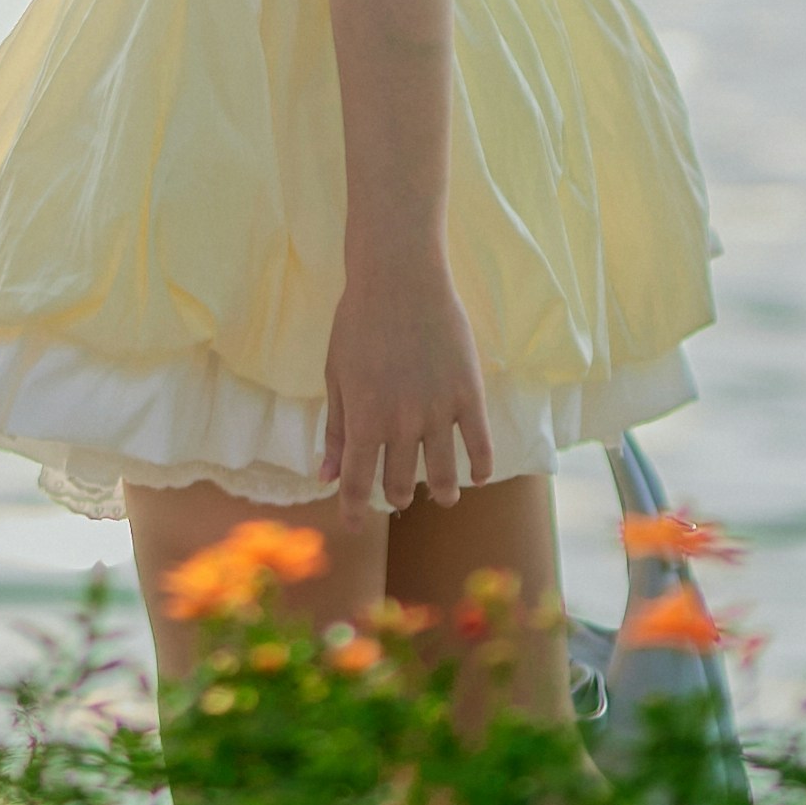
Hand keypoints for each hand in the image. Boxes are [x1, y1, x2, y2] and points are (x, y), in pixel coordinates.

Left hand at [322, 261, 494, 514]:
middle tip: (397, 494)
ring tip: (441, 497)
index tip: (351, 526)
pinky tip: (476, 476)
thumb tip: (326, 477)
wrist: (400, 278)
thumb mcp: (336, 375)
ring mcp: (438, 411)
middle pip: (400, 482)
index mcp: (364, 420)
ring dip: (440, 493)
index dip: (353, 511)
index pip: (357, 483)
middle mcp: (401, 424)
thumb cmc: (359, 323)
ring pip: (442, 474)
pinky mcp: (469, 395)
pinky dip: (479, 467)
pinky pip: (480, 445)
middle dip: (395, 496)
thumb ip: (336, 429)